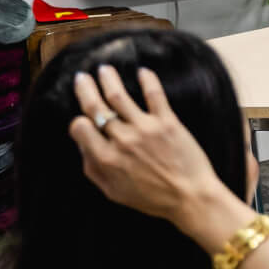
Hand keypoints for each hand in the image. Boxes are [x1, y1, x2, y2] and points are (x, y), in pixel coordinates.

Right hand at [68, 65, 242, 245]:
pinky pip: (155, 95)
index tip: (82, 119)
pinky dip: (148, 80)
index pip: (80, 128)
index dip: (78, 122)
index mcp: (105, 158)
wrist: (190, 198)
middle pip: (96, 107)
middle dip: (85, 89)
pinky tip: (142, 71)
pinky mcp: (167, 122)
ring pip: (119, 96)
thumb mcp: (113, 192)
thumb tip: (83, 147)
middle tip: (81, 77)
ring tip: (104, 69)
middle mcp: (121, 140)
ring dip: (109, 79)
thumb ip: (93, 169)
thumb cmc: (152, 199)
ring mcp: (144, 129)